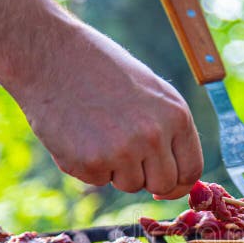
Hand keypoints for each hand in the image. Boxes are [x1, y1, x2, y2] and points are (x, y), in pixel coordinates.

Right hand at [14, 23, 202, 198]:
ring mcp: (123, 151)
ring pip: (130, 185)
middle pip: (164, 184)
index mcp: (176, 115)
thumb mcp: (151, 92)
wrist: (51, 56)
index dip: (179, 183)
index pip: (191, 169)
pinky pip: (98, 181)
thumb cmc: (102, 70)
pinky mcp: (91, 163)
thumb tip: (179, 177)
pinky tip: (78, 135)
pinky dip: (88, 166)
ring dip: (116, 169)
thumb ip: (168, 131)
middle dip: (147, 178)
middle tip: (125, 155)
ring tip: (98, 133)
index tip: (165, 186)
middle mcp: (154, 136)